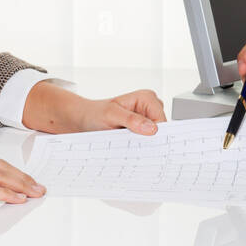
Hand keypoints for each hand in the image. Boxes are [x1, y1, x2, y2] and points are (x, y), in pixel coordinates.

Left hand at [22, 81, 164, 135]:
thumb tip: (152, 128)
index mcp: (146, 98)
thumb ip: (131, 120)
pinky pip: (147, 140)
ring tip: (128, 144)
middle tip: (135, 147)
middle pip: (161, 128)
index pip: (162, 120)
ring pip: (155, 136)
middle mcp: (149, 106)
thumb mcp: (111, 115)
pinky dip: (140, 146)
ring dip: (144, 143)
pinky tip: (129, 147)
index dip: (157, 134)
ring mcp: (147, 118)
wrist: (84, 120)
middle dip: (151, 140)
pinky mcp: (142, 128)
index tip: (148, 146)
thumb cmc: (95, 114)